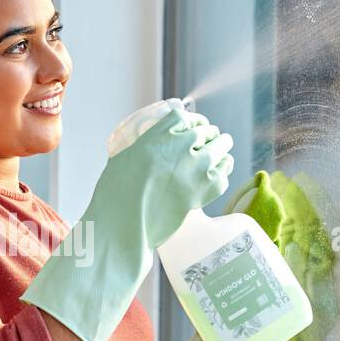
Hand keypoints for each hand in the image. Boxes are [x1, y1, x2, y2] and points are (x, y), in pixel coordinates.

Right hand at [20, 100, 233, 340]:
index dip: (190, 120)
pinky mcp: (204, 190)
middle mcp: (181, 147)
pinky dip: (223, 171)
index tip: (192, 125)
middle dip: (207, 134)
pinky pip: (224, 174)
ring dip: (221, 147)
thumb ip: (144, 148)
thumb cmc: (115, 195)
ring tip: (221, 151)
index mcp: (157, 136)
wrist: (123, 226)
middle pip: (206, 129)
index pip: (183, 115)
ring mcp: (196, 168)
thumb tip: (155, 149)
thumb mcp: (124, 159)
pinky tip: (219, 172)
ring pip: (222, 146)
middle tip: (209, 140)